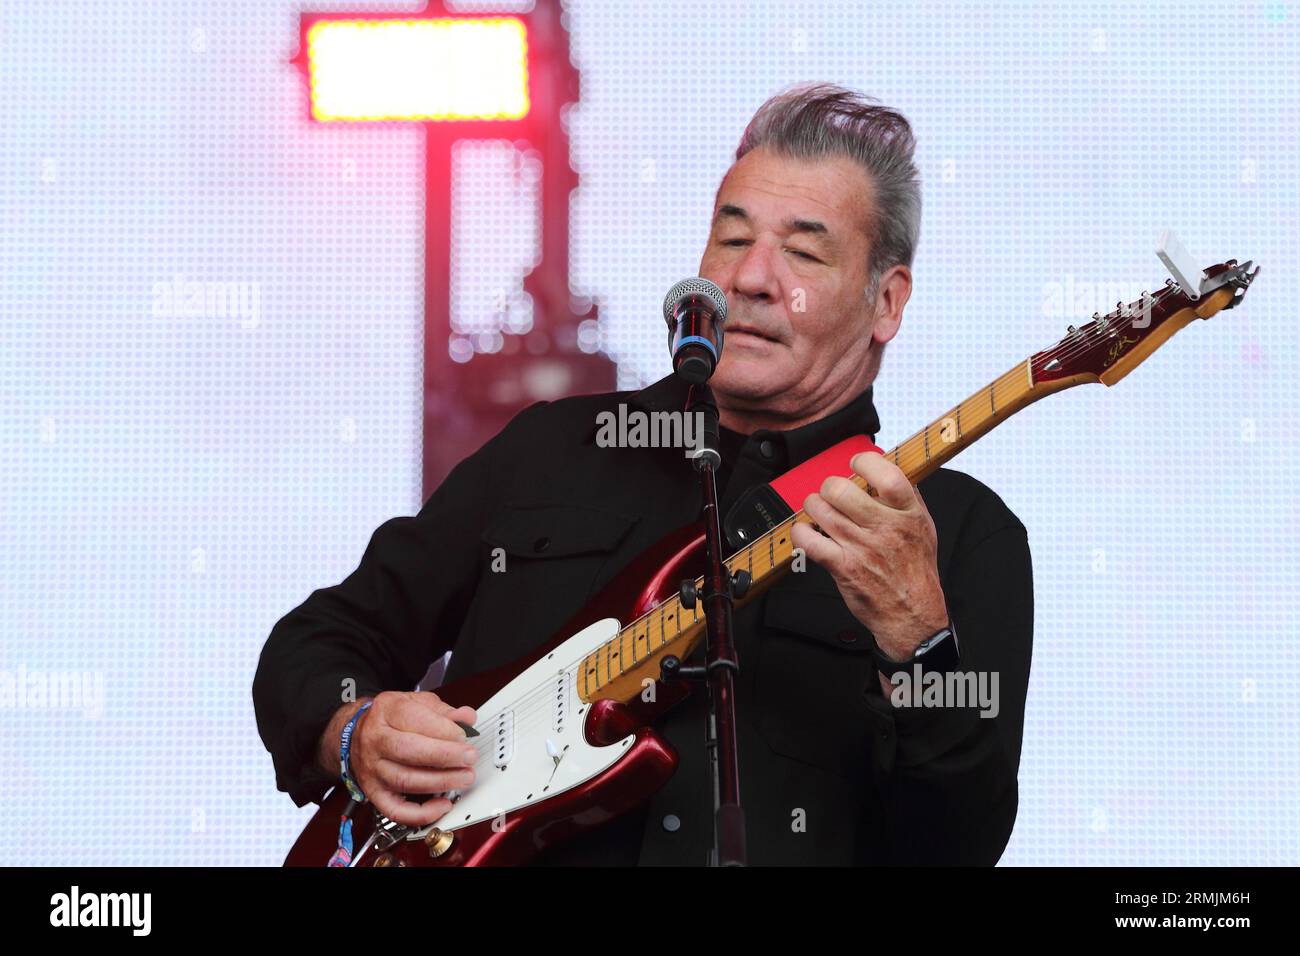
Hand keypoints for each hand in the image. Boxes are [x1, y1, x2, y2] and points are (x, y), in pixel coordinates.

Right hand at [325, 691, 478, 825]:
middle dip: (444, 756)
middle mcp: (376, 740)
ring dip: (440, 782)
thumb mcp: (416, 702)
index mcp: (387, 711)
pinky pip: (395, 810)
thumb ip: (443, 711)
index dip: (443, 729)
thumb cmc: (390, 718)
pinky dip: (420, 813)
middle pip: (408, 750)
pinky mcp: (374, 792)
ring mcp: (373, 768)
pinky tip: (441, 805)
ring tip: (464, 777)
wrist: (355, 734)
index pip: (414, 719)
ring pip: (405, 780)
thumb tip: (466, 718)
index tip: (464, 735)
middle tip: (469, 757)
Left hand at [790, 451, 948, 662]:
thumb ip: (908, 499)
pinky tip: (806, 532)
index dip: (864, 462)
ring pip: (821, 510)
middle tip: (831, 494)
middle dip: (829, 487)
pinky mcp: (843, 567)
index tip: (856, 464)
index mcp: (908, 514)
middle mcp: (885, 528)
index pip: (886, 474)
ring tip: (819, 512)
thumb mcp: (924, 528)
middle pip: (841, 489)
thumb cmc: (915, 571)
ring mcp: (862, 547)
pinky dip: (800, 532)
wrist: (912, 614)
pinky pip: (809, 541)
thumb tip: (887, 471)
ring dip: (813, 507)